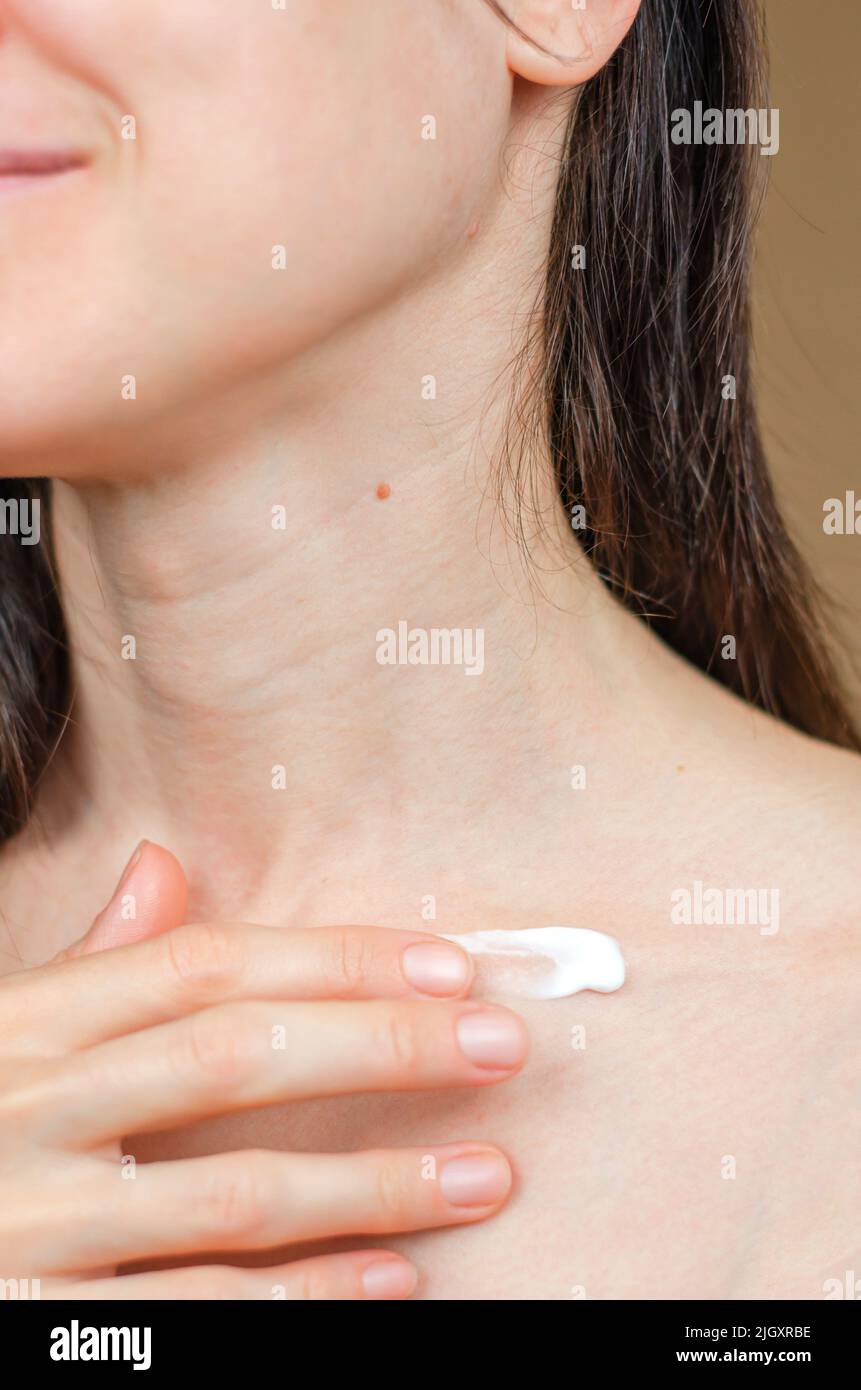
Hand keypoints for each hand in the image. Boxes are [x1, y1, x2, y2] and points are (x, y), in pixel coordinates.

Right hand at [0, 843, 526, 1299]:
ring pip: (231, 1191)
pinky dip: (304, 1298)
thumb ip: (88, 963)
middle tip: (499, 1043)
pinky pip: (194, 1314)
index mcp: (30, 1025)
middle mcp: (31, 1113)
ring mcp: (31, 1228)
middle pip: (232, 1058)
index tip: (447, 964)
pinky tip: (394, 1281)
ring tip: (484, 1172)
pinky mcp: (36, 1330)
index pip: (203, 965)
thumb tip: (167, 865)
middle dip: (379, 1047)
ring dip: (374, 1182)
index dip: (333, 957)